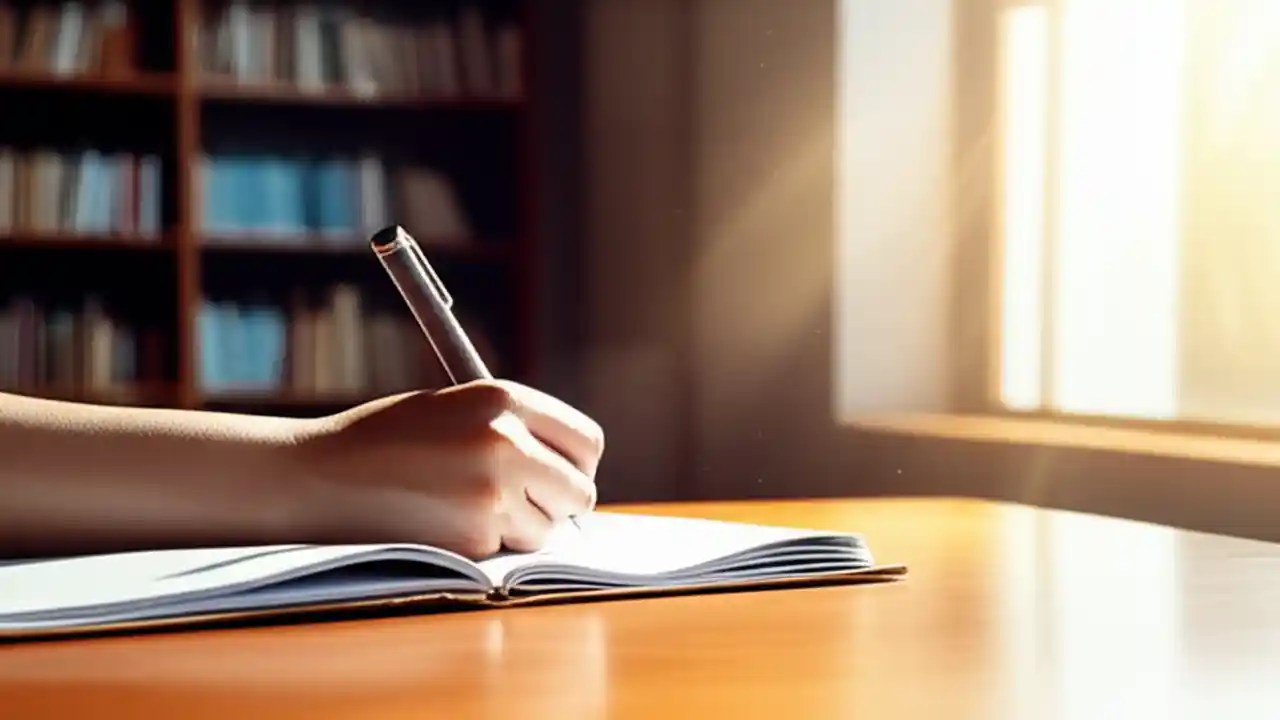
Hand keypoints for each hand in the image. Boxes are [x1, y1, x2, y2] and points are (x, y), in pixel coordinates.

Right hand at [291, 380, 603, 558]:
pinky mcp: (472, 537)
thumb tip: (570, 470)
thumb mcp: (458, 407)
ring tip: (468, 505)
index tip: (562, 474)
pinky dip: (486, 544)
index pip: (587, 441)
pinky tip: (444, 521)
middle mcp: (507, 443)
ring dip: (521, 528)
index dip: (577, 464)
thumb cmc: (387, 438)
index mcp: (505, 399)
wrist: (321, 474)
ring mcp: (492, 493)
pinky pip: (506, 549)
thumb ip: (515, 429)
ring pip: (547, 529)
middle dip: (560, 503)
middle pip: (580, 492)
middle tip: (528, 502)